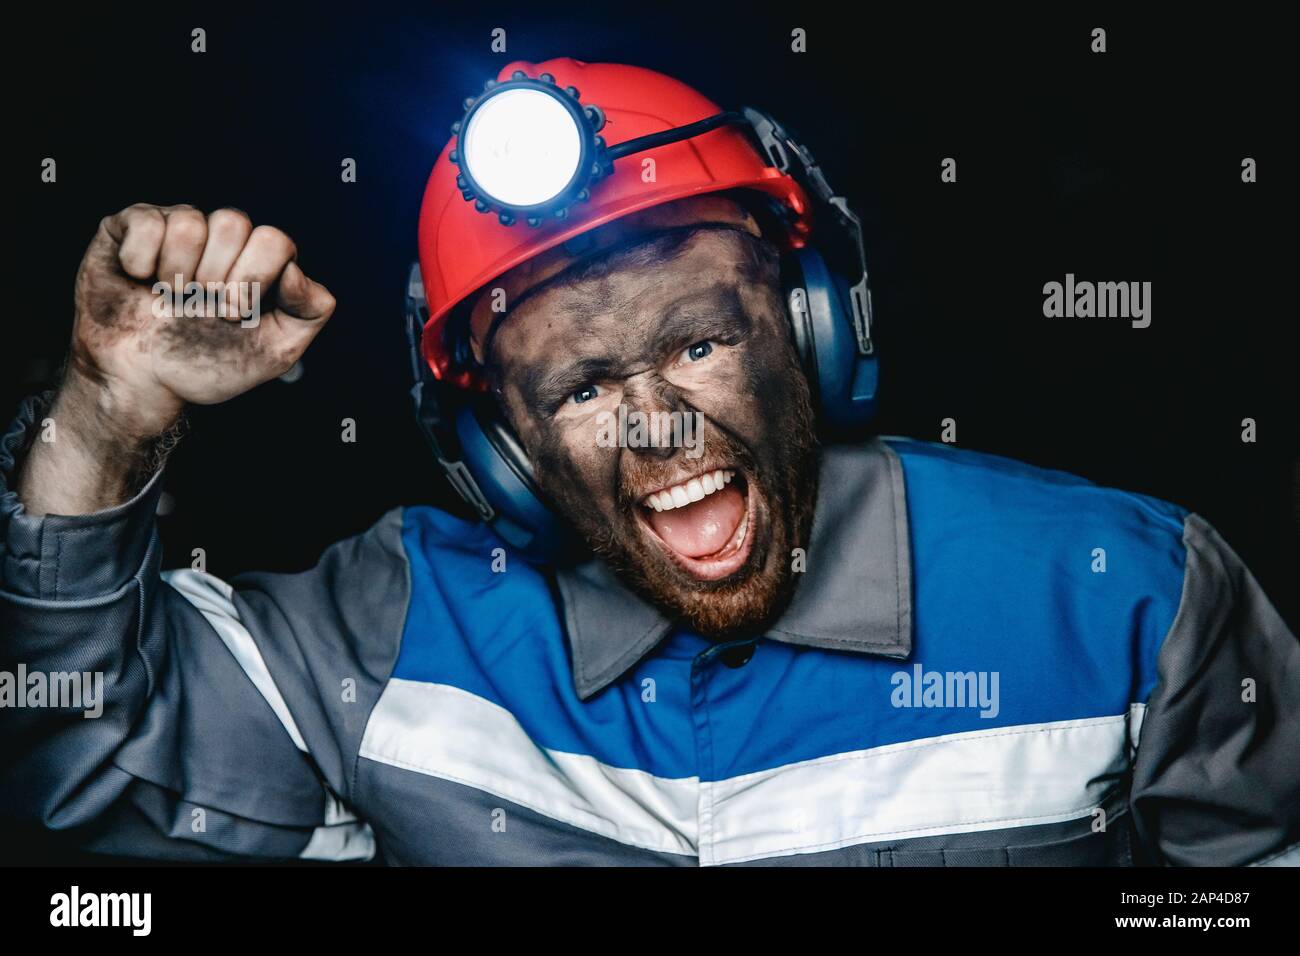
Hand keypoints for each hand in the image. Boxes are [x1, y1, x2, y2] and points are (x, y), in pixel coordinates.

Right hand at [70, 203, 336, 434]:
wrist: (140, 382)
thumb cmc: (206, 366)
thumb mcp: (274, 352)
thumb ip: (310, 312)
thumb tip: (295, 268)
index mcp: (259, 263)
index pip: (274, 240)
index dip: (253, 279)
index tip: (233, 315)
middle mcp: (220, 241)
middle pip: (233, 222)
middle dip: (216, 279)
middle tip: (200, 308)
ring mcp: (177, 229)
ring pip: (188, 221)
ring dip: (177, 273)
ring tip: (170, 299)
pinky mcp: (130, 228)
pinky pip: (145, 221)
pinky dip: (140, 261)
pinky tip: (140, 281)